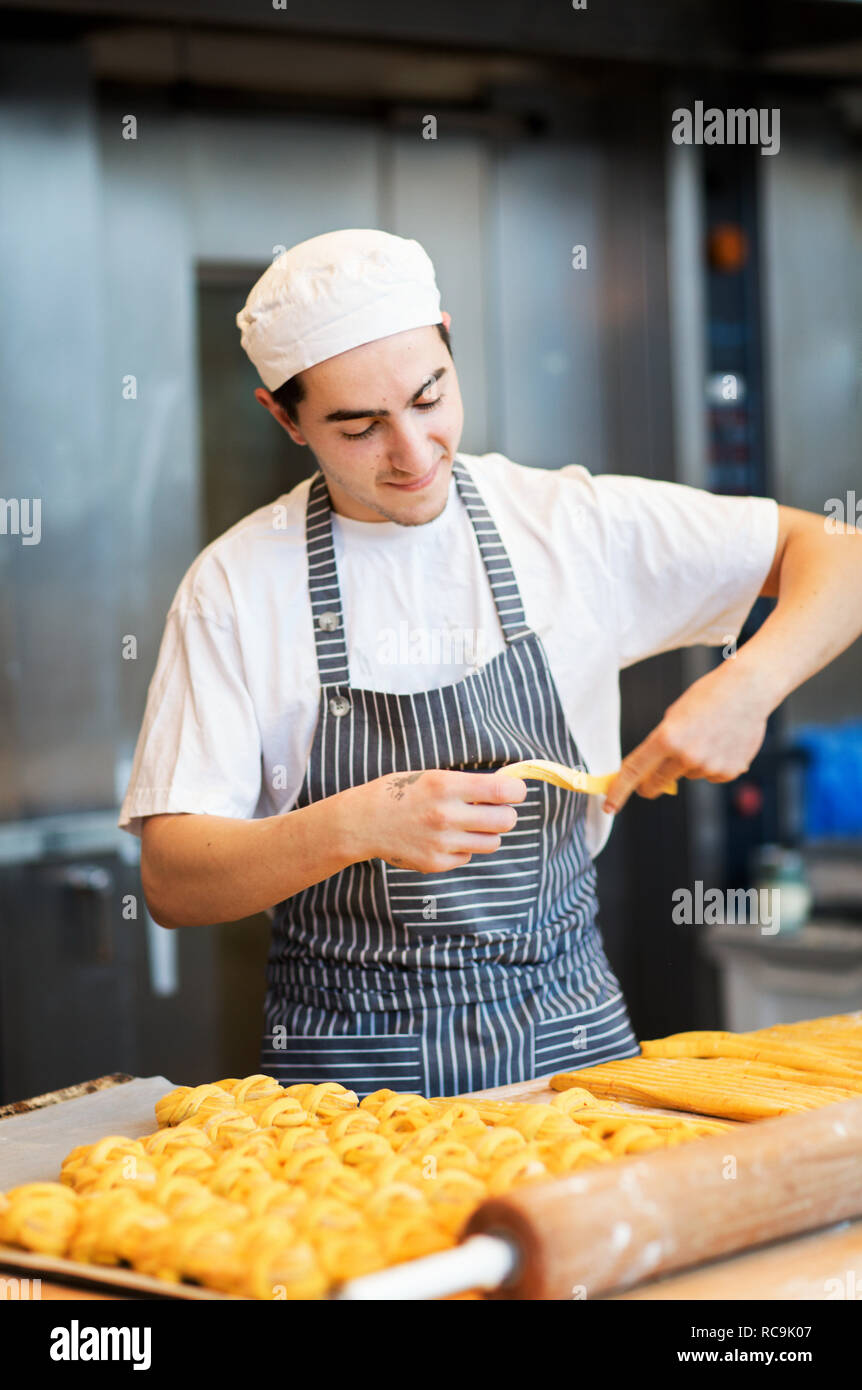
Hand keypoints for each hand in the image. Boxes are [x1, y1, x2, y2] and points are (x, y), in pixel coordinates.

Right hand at [340, 769, 526, 872]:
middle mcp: (446, 815)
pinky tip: (443, 838)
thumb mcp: (432, 776)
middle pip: (506, 820)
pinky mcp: (436, 863)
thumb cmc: (400, 792)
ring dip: (487, 833)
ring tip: (468, 824)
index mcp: (446, 786)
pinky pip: (468, 857)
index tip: (514, 790)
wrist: (363, 821)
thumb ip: (468, 784)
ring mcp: (442, 842)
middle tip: (494, 809)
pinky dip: (463, 848)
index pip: (504, 790)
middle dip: (505, 813)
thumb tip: (507, 789)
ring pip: (492, 842)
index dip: (516, 790)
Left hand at [603, 664, 770, 812]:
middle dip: (649, 785)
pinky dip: (712, 764)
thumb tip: (653, 770)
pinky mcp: (729, 772)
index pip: (634, 770)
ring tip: (707, 737)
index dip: (619, 790)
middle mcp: (686, 755)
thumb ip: (661, 743)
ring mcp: (709, 766)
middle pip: (657, 782)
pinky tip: (722, 743)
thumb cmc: (709, 696)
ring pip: (687, 775)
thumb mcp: (675, 715)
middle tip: (648, 784)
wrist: (748, 690)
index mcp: (667, 737)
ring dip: (689, 764)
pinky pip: (710, 775)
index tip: (610, 805)